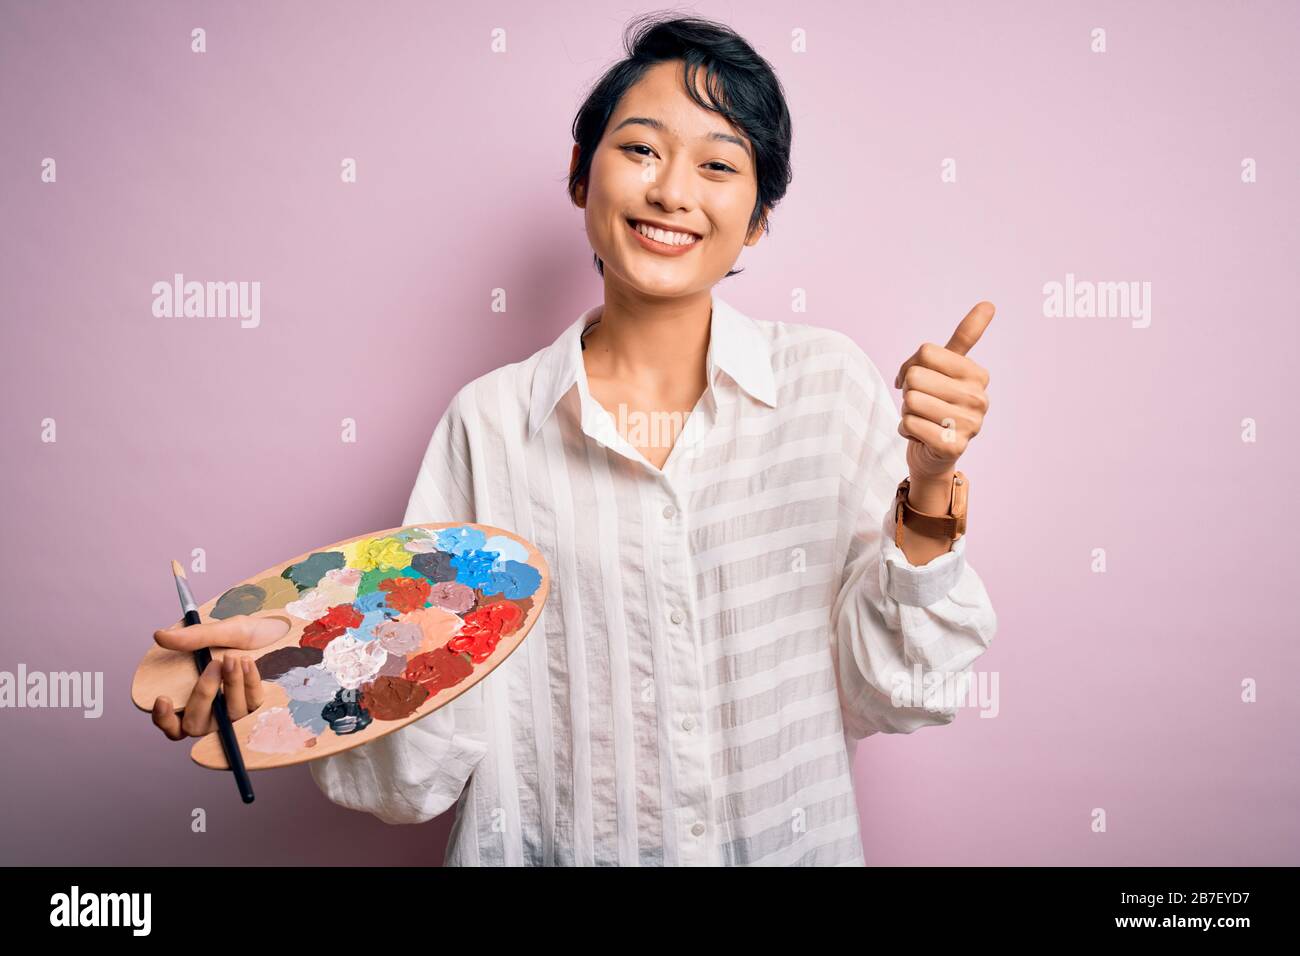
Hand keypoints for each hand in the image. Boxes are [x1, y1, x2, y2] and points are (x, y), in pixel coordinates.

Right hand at [149, 615, 287, 739]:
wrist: (279, 631)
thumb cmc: (244, 635)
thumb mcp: (220, 631)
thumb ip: (193, 637)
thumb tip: (159, 636)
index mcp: (190, 700)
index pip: (171, 725)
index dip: (163, 718)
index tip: (163, 697)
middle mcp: (209, 713)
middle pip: (195, 724)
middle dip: (204, 694)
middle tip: (214, 664)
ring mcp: (233, 713)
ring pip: (227, 715)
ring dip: (230, 685)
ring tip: (233, 658)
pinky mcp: (256, 709)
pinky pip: (251, 705)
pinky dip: (248, 683)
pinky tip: (247, 662)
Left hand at [893, 301, 992, 482]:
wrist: (933, 453)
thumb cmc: (936, 404)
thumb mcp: (947, 368)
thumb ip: (965, 337)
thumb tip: (989, 303)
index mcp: (978, 374)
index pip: (926, 351)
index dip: (911, 365)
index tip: (920, 379)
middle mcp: (979, 398)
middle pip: (916, 376)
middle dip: (908, 392)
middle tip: (922, 404)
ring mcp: (970, 424)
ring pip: (910, 400)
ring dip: (906, 412)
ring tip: (923, 420)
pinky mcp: (953, 446)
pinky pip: (908, 424)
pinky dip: (905, 430)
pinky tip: (921, 436)